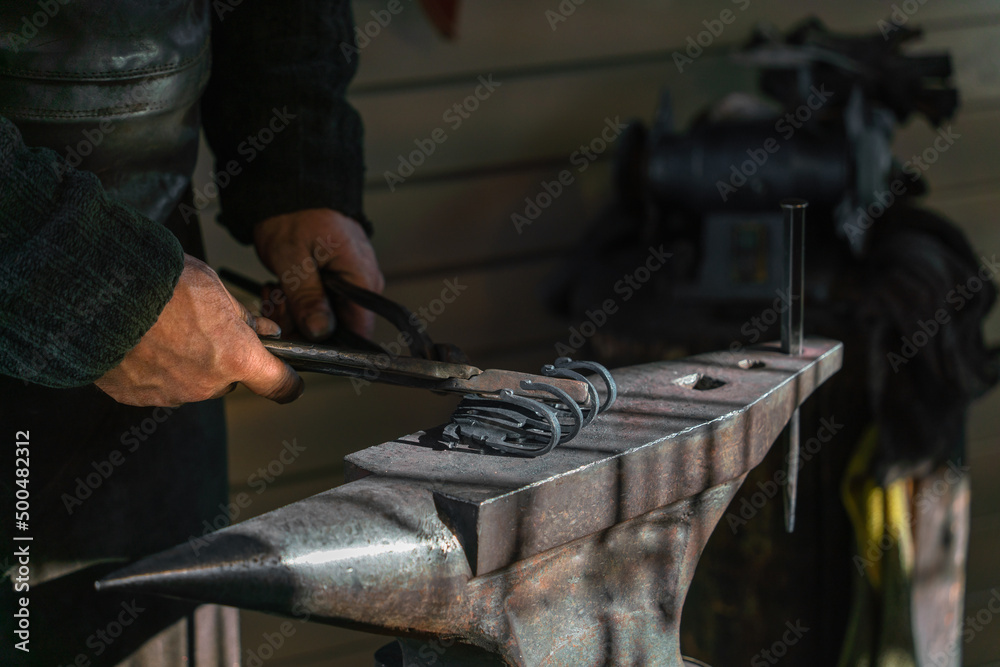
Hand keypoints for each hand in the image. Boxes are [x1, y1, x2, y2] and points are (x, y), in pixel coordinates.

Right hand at [95, 255, 302, 406]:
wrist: (99, 294)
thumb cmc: (163, 283)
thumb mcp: (216, 289)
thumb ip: (242, 317)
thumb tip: (263, 330)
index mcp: (237, 358)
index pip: (279, 385)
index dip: (287, 382)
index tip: (288, 379)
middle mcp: (208, 385)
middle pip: (227, 377)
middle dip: (221, 357)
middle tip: (201, 326)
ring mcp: (171, 394)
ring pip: (191, 381)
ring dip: (186, 362)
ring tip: (163, 327)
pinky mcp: (137, 397)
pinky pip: (156, 385)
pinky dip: (153, 368)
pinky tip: (140, 341)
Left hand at [253, 209, 383, 339]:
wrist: (292, 188)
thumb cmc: (297, 214)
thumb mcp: (294, 260)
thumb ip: (308, 298)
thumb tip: (319, 333)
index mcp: (362, 280)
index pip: (358, 333)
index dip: (329, 345)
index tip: (300, 342)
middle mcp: (362, 285)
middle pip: (338, 330)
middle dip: (302, 327)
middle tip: (277, 307)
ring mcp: (349, 283)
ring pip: (324, 320)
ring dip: (295, 315)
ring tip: (275, 293)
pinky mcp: (335, 280)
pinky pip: (319, 305)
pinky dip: (297, 303)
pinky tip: (280, 290)